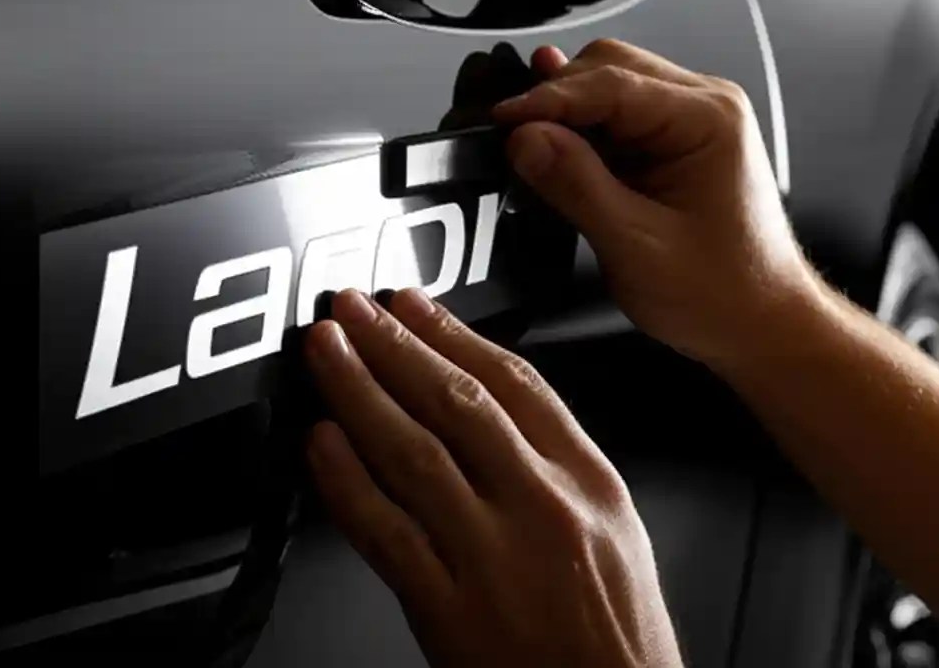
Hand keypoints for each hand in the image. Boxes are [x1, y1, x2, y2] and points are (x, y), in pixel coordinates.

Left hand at [304, 288, 682, 667]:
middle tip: (352, 308)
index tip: (412, 304)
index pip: (516, 383)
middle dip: (395, 345)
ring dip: (358, 391)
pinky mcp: (447, 609)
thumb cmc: (617, 635)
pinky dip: (346, 481)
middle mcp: (542, 510)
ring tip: (326, 352)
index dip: (453, 332)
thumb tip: (489, 406)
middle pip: (456, 403)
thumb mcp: (614, 529)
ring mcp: (492, 558)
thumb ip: (555, 463)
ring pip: (412, 452)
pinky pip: (383, 530)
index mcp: (590, 484)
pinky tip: (322, 443)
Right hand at [494, 40, 818, 366]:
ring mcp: (688, 122)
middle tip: (510, 141)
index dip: (545, 99)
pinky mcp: (671, 144)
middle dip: (552, 100)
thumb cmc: (722, 292)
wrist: (760, 324)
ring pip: (605, 88)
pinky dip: (577, 133)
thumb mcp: (635, 245)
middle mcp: (704, 107)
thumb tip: (526, 139)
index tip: (500, 121)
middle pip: (605, 68)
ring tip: (530, 154)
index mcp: (708, 120)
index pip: (608, 83)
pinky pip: (613, 118)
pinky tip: (553, 155)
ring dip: (564, 117)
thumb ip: (577, 186)